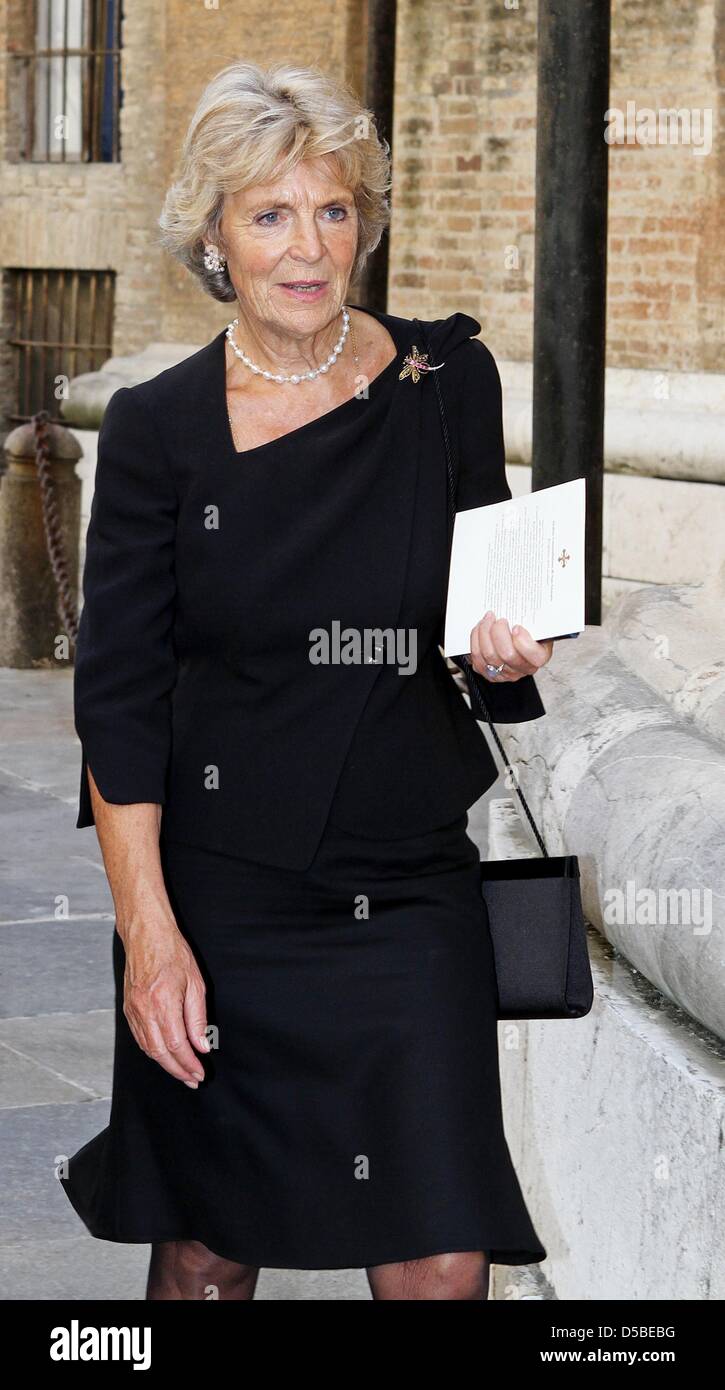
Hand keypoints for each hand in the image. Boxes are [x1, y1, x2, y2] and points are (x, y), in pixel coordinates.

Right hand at [122, 921, 209, 1087]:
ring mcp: (133, 1011)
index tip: (199, 1073)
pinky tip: (164, 1054)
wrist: (146, 935)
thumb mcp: (195, 983)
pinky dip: (153, 1050)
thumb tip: (202, 1045)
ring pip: (148, 1048)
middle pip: (160, 1053)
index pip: (177, 1046)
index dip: (189, 1064)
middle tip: (192, 1080)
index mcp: (163, 1004)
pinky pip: (139, 1038)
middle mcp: (144, 1011)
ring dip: (165, 1064)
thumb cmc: (172, 953)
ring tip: (181, 1071)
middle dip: (178, 1070)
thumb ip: (198, 1018)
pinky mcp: (127, 1008)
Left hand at [470, 611, 553, 681]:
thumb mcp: (536, 623)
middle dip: (498, 632)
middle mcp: (523, 668)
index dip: (523, 641)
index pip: (535, 656)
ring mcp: (506, 674)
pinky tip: (480, 630)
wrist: (517, 640)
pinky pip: (477, 659)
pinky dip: (476, 641)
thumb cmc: (528, 631)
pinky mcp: (489, 674)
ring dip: (484, 633)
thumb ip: (532, 619)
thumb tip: (523, 605)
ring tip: (487, 620)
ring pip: (489, 656)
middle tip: (499, 619)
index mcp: (539, 656)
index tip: (517, 626)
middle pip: (507, 654)